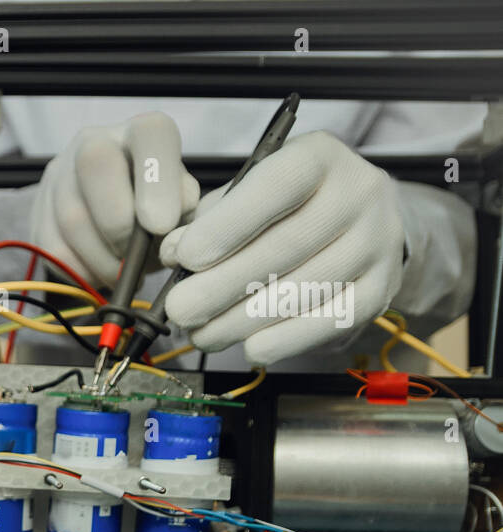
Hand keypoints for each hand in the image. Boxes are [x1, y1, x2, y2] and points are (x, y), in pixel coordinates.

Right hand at [32, 111, 199, 287]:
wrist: (119, 222)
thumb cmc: (159, 212)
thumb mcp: (183, 205)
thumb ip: (182, 210)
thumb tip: (161, 225)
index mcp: (142, 133)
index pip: (152, 134)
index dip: (157, 181)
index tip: (160, 226)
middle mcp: (96, 141)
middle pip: (94, 163)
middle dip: (118, 223)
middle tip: (134, 255)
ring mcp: (60, 174)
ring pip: (71, 217)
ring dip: (103, 259)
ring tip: (124, 274)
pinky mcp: (38, 211)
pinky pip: (54, 249)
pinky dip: (83, 272)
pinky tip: (101, 272)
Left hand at [159, 131, 404, 364]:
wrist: (362, 217)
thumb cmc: (288, 204)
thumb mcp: (248, 191)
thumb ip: (208, 218)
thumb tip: (172, 254)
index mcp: (318, 157)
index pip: (276, 187)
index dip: (227, 225)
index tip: (185, 258)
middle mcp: (358, 192)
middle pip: (287, 246)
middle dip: (224, 286)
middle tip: (181, 311)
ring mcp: (378, 241)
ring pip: (307, 288)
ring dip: (246, 320)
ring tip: (204, 335)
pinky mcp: (385, 286)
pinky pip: (334, 320)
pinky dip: (287, 339)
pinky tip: (251, 348)